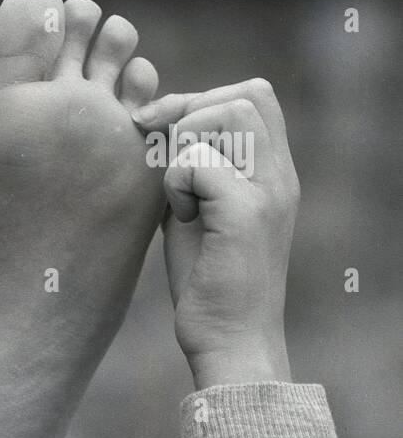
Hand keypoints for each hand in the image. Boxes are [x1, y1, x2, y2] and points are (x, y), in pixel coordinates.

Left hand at [132, 78, 298, 388]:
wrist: (230, 341)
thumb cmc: (207, 283)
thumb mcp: (197, 214)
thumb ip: (190, 171)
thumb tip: (157, 131)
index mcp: (273, 174)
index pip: (253, 96)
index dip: (200, 101)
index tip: (160, 133)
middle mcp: (280, 176)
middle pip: (246, 95)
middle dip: (189, 112)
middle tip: (161, 155)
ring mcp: (268, 193)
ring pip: (228, 115)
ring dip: (185, 144)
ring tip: (179, 193)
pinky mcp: (246, 215)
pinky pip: (199, 161)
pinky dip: (175, 181)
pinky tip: (179, 218)